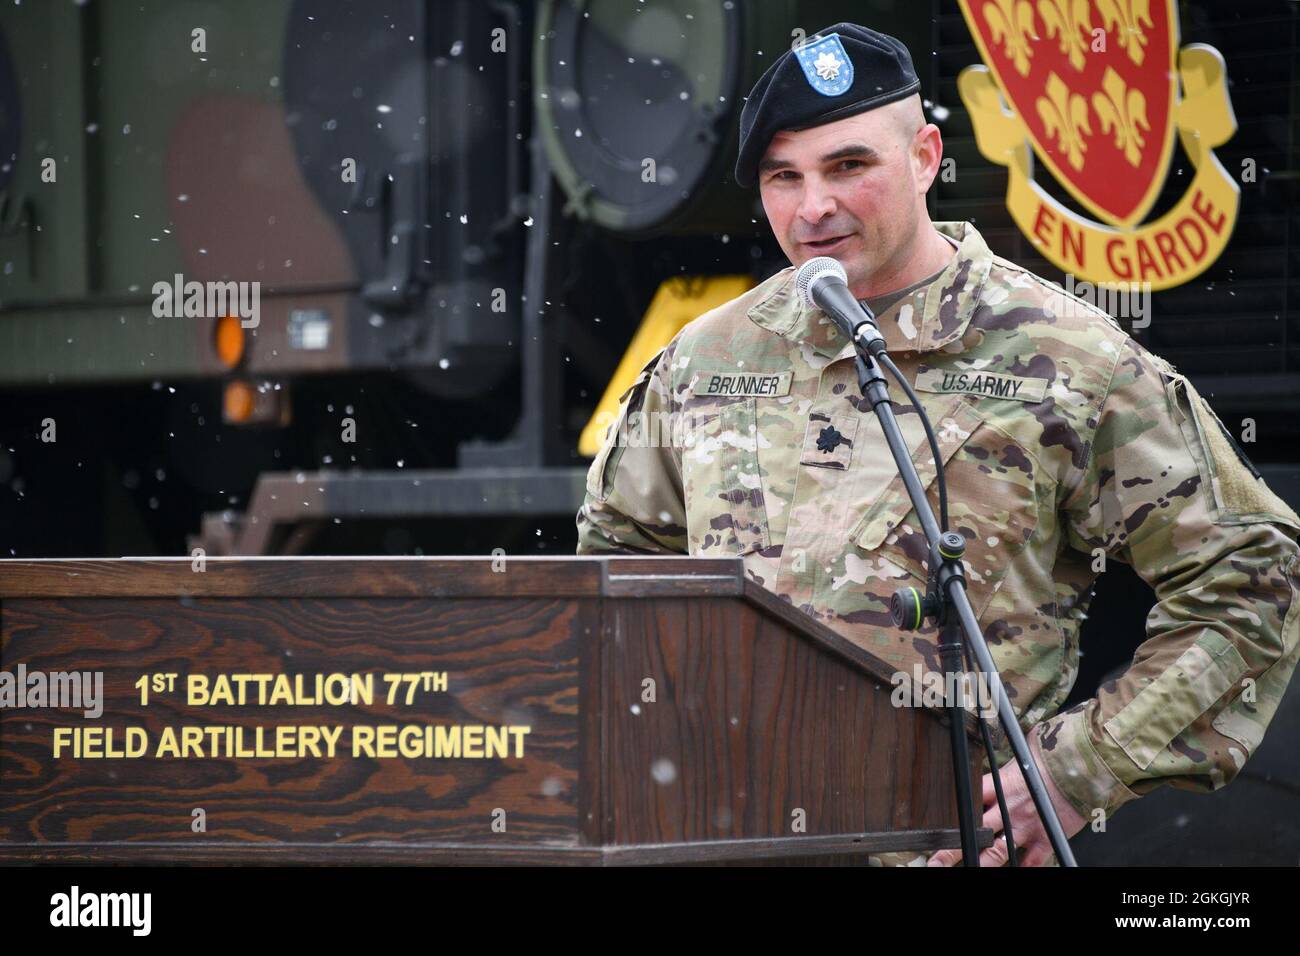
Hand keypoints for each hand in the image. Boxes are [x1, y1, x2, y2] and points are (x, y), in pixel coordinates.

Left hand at [928, 725, 1086, 866]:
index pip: (966, 801)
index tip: (936, 825)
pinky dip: (1021, 868)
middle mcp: (1008, 809)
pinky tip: (1013, 871)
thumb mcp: (1022, 753)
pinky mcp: (1046, 839)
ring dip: (979, 863)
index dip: (950, 814)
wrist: (1081, 767)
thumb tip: (1003, 744)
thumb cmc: (1053, 756)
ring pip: (995, 853)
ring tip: (964, 869)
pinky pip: (1030, 861)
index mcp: (999, 785)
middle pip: (973, 833)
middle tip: (935, 861)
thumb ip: (1007, 763)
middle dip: (951, 849)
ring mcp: (1026, 826)